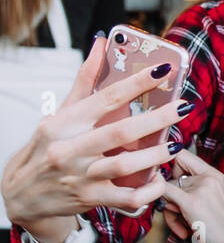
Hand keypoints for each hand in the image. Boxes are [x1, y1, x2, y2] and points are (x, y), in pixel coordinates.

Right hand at [1, 36, 187, 240]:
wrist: (22, 194)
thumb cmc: (47, 148)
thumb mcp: (60, 115)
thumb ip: (85, 82)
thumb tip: (101, 43)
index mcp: (64, 123)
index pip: (106, 97)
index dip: (137, 83)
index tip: (164, 70)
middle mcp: (70, 148)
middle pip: (120, 131)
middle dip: (157, 118)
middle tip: (182, 107)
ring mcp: (80, 176)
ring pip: (125, 165)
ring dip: (155, 155)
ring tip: (176, 145)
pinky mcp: (90, 198)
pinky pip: (126, 198)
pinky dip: (147, 191)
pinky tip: (160, 179)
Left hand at [160, 149, 223, 242]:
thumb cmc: (220, 229)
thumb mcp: (208, 201)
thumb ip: (190, 188)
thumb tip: (159, 181)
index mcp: (214, 175)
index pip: (181, 154)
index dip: (169, 166)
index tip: (168, 184)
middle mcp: (209, 177)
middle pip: (171, 176)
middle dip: (169, 195)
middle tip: (179, 213)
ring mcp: (201, 188)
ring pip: (166, 189)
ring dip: (169, 210)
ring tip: (184, 225)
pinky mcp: (192, 202)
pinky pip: (165, 194)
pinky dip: (166, 210)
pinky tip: (182, 229)